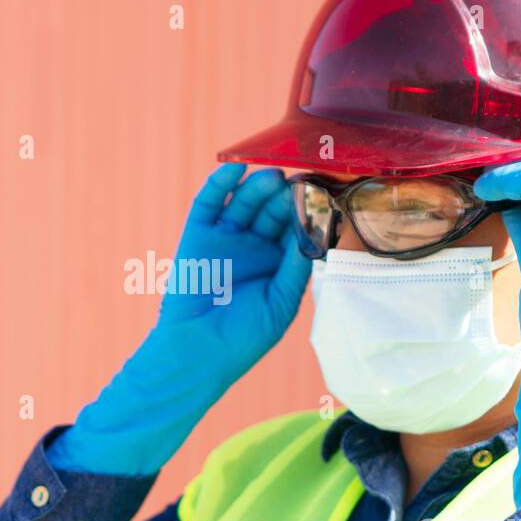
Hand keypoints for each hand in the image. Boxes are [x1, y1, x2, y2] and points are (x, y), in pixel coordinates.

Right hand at [48, 163, 312, 475]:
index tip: (323, 191)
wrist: (197, 351)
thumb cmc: (244, 336)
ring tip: (272, 178)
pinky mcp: (198, 234)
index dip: (307, 210)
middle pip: (272, 209)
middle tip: (298, 181)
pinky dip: (220, 184)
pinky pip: (208, 203)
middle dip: (285, 195)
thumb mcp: (281, 303)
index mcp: (277, 262)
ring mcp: (226, 237)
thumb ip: (295, 266)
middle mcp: (254, 245)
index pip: (296, 226)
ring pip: (245, 202)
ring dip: (259, 187)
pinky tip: (235, 169)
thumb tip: (313, 230)